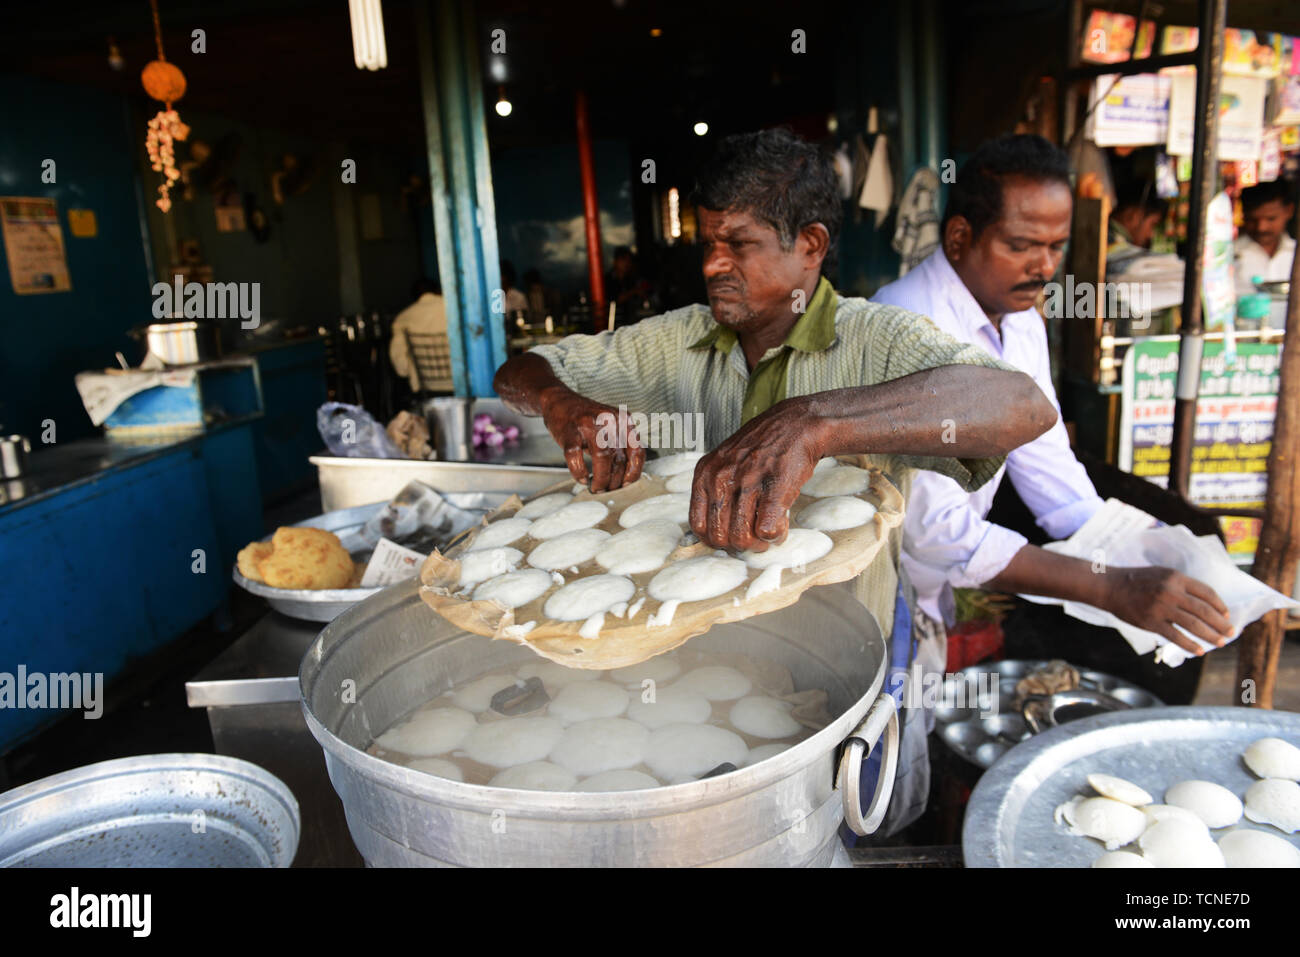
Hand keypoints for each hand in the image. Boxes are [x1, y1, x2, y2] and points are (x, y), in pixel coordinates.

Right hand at [539, 386, 643, 491]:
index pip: (637, 451)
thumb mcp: (612, 426)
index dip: (633, 472)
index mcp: (623, 420)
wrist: (559, 402)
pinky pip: (576, 459)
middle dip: (614, 481)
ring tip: (596, 488)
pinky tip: (582, 479)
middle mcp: (608, 421)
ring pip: (601, 460)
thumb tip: (628, 477)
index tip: (627, 484)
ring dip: (600, 480)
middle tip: (608, 490)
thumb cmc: (588, 420)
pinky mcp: (569, 433)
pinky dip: (579, 473)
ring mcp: (587, 425)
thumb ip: (622, 445)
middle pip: (618, 459)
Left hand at [689, 397, 824, 550]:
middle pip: (719, 536)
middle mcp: (722, 478)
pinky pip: (766, 529)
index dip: (714, 539)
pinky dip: (775, 536)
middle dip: (737, 545)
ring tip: (769, 534)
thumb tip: (710, 534)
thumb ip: (713, 493)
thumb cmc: (759, 450)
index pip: (698, 525)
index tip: (730, 537)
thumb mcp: (723, 464)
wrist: (795, 425)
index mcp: (705, 474)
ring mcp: (748, 481)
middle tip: (753, 540)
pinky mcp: (774, 487)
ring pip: (742, 537)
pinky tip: (781, 526)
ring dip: (758, 544)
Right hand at [1101, 566, 1232, 655]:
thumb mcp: (1162, 574)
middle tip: (1231, 633)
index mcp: (1176, 578)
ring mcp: (1161, 608)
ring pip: (1193, 625)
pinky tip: (1199, 650)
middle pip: (1204, 610)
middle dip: (1221, 624)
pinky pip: (1175, 636)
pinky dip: (1189, 645)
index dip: (1219, 605)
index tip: (1226, 615)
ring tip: (1220, 643)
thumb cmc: (1137, 580)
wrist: (1110, 587)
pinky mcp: (1151, 622)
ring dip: (1210, 635)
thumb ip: (1181, 585)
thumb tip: (1203, 602)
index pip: (1206, 593)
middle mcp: (1171, 592)